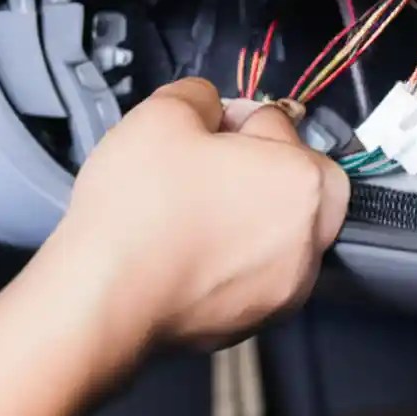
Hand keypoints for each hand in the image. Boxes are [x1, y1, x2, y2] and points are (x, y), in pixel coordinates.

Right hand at [43, 78, 348, 348]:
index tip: (205, 127)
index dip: (236, 116)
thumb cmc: (141, 206)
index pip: (277, 123)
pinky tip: (194, 251)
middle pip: (303, 182)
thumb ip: (200, 96)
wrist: (107, 297)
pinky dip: (238, 258)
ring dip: (255, 214)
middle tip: (215, 167)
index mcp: (301, 178)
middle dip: (268, 166)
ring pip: (285, 232)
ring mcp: (289, 285)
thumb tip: (210, 105)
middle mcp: (309, 236)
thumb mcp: (162, 113)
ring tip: (198, 212)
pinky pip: (261, 273)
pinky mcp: (260, 320)